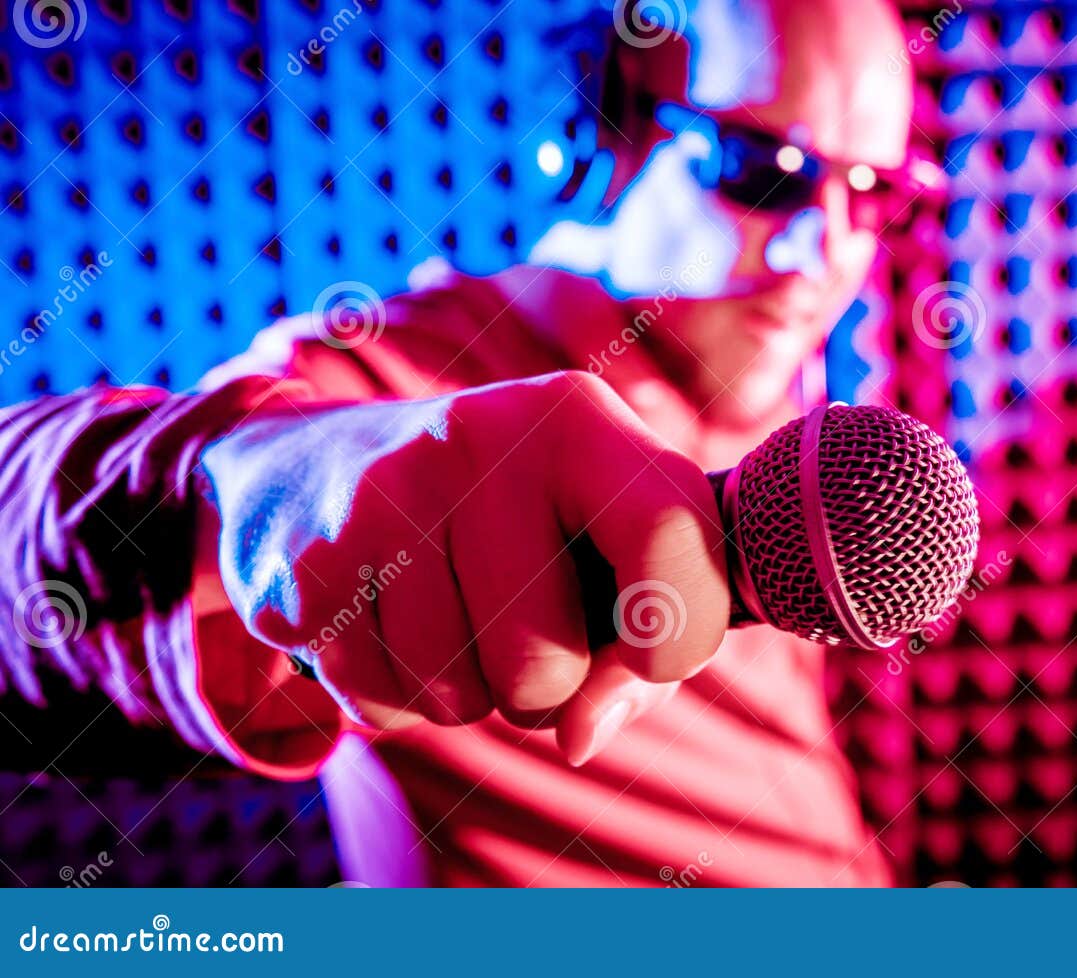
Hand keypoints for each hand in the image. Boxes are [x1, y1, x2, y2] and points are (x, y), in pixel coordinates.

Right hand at [198, 371, 729, 762]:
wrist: (313, 459)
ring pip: (456, 695)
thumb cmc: (507, 530)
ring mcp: (386, 491)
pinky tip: (387, 629)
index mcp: (579, 419)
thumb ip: (641, 658)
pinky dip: (393, 701)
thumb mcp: (599, 553)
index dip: (678, 634)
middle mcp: (483, 436)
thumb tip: (581, 737)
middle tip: (519, 636)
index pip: (670, 535)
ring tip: (451, 624)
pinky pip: (377, 702)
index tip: (649, 655)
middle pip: (546, 661)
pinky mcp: (309, 556)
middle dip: (543, 690)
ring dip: (464, 698)